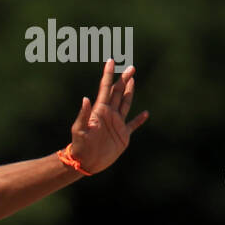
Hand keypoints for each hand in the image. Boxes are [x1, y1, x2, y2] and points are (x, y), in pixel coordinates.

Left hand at [69, 59, 147, 173]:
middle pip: (118, 92)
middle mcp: (109, 114)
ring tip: (132, 79)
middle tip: (131, 67)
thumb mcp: (79, 130)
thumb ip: (83, 115)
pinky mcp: (123, 135)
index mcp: (99, 111)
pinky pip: (133, 125)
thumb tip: (85, 99)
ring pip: (125, 103)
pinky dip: (139, 120)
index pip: (105, 89)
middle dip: (124, 79)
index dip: (108, 75)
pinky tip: (145, 114)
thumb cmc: (79, 146)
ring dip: (129, 92)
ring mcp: (117, 124)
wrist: (85, 163)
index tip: (110, 61)